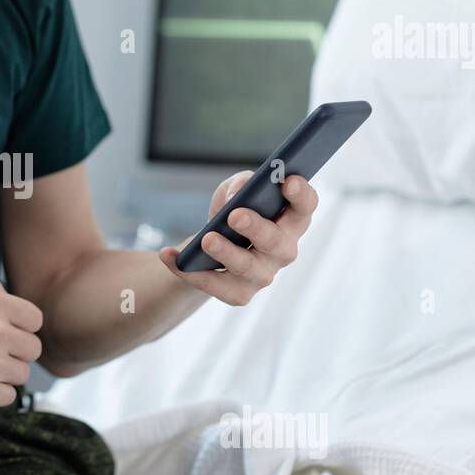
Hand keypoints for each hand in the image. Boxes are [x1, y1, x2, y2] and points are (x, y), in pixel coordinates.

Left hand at [158, 171, 317, 306]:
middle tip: (235, 215)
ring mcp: (263, 275)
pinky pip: (214, 285)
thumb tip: (235, 197)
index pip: (305, 207)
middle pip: (277, 242)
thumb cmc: (232, 210)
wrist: (210, 247)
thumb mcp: (235, 189)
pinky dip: (188, 271)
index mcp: (291, 220)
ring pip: (247, 268)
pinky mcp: (239, 294)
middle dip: (257, 228)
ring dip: (225, 253)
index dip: (301, 195)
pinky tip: (169, 256)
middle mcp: (283, 250)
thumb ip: (240, 185)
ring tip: (206, 239)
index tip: (288, 180)